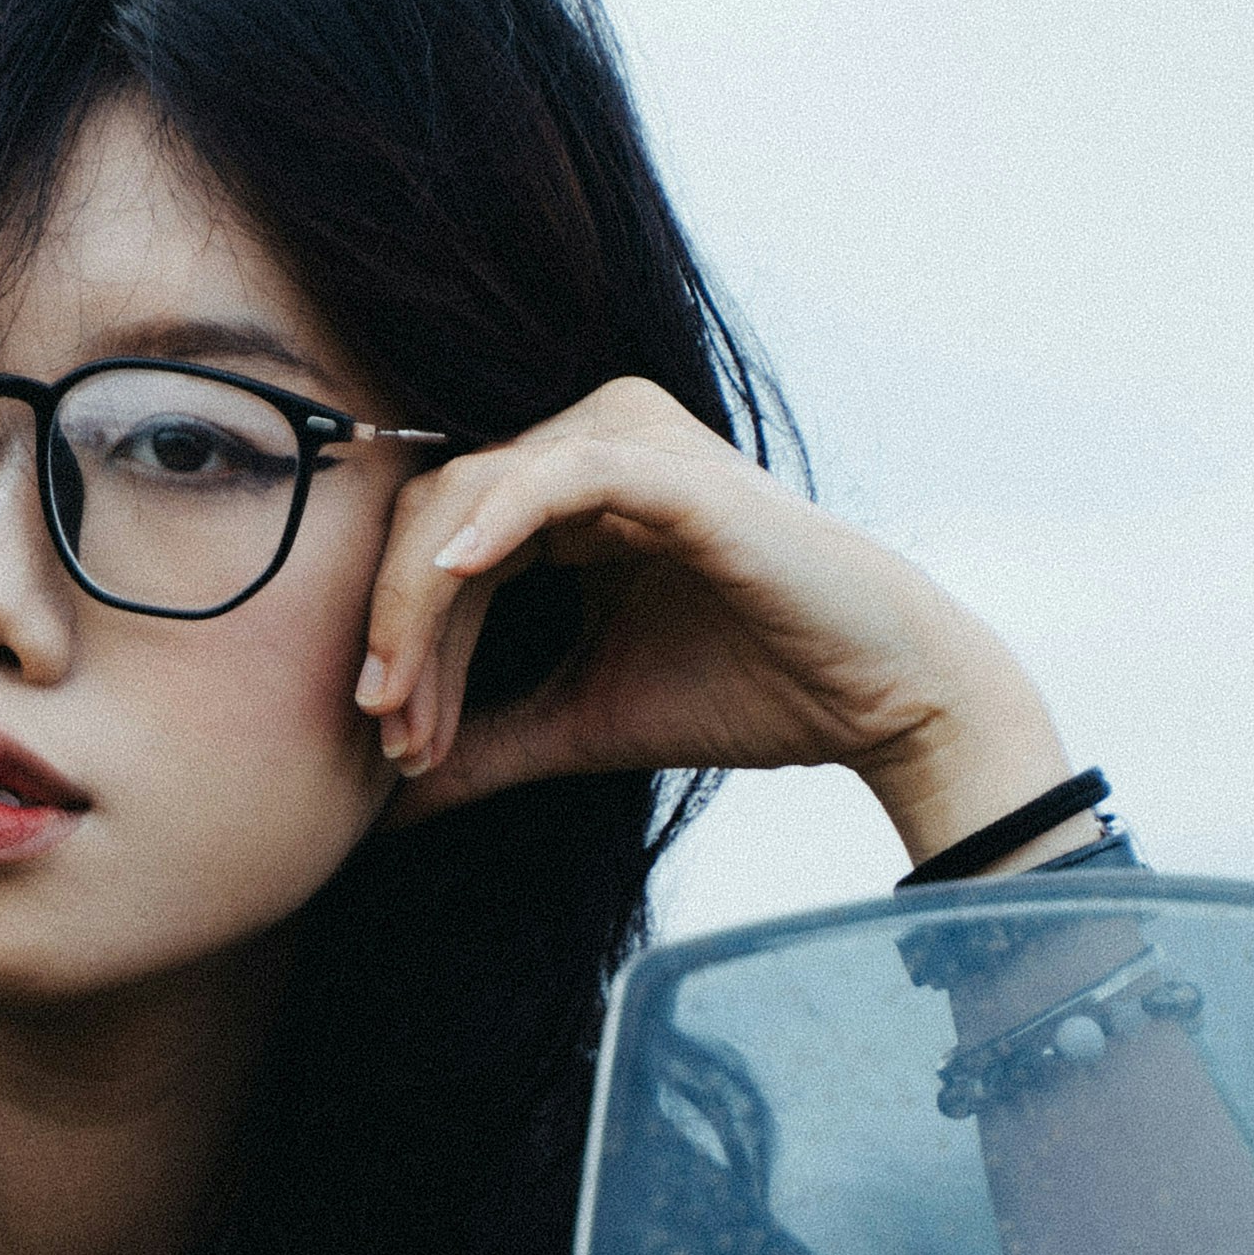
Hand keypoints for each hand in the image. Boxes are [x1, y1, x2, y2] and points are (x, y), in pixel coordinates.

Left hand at [353, 379, 1077, 863]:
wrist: (878, 697)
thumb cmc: (745, 691)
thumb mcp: (582, 722)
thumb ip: (483, 744)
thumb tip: (375, 810)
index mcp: (562, 492)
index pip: (436, 544)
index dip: (397, 639)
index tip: (388, 746)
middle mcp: (587, 445)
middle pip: (435, 517)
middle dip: (396, 632)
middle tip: (386, 735)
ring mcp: (630, 444)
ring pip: (474, 498)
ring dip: (425, 610)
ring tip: (411, 709)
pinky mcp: (671, 467)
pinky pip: (556, 475)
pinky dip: (494, 523)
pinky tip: (455, 580)